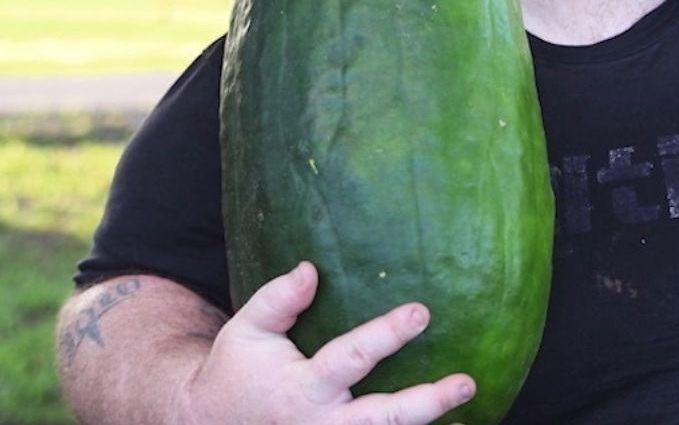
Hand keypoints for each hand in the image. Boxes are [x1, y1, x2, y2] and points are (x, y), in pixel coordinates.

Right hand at [175, 260, 477, 424]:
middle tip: (466, 382)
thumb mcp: (247, 330)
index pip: (352, 358)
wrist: (209, 423)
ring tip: (469, 413)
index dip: (387, 335)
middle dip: (428, 403)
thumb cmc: (236, 371)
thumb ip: (278, 300)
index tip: (421, 312)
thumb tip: (311, 268)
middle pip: (383, 418)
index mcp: (302, 387)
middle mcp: (321, 424)